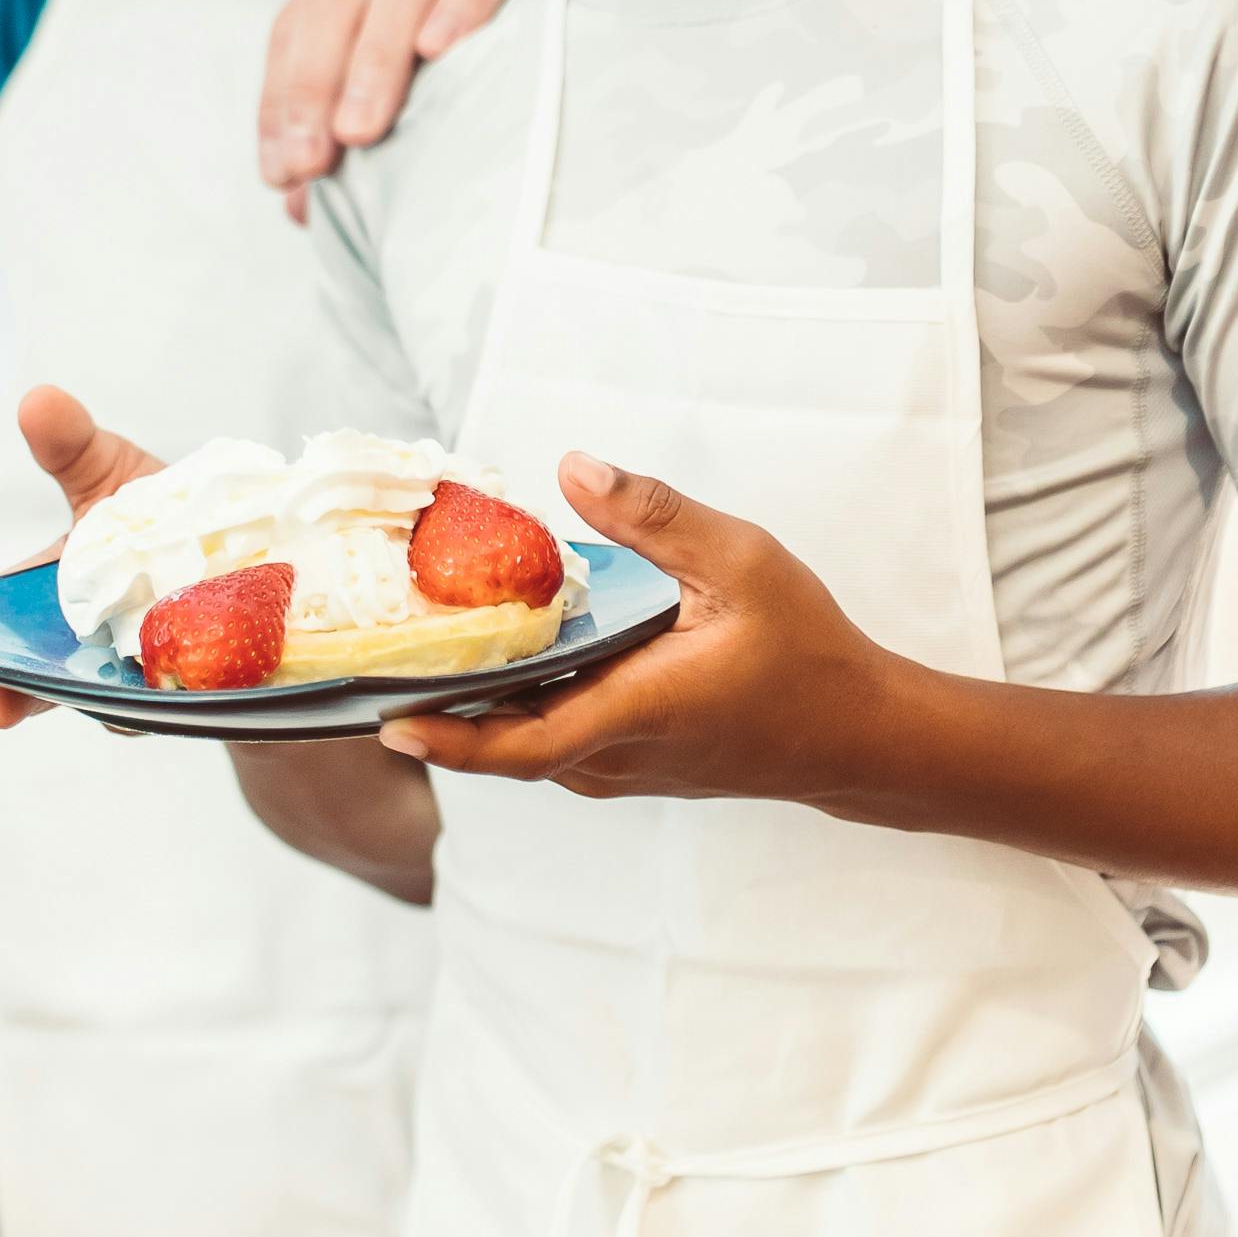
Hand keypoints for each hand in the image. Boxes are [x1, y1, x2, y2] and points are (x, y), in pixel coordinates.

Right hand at [0, 384, 167, 736]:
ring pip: (104, 705)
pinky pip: (181, 702)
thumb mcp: (115, 475)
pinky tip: (192, 677)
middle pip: (22, 683)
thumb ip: (73, 446)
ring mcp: (128, 685)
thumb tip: (35, 399)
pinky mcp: (194, 701)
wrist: (261, 567)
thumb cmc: (165, 520)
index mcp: (38, 601)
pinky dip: (181, 690)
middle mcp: (72, 654)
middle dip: (4, 694)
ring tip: (115, 699)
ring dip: (104, 701)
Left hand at [259, 0, 594, 223]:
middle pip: (338, 1)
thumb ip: (360, 118)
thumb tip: (300, 207)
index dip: (283, 99)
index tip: (283, 173)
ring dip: (376, 57)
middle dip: (315, 85)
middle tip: (313, 162)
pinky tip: (443, 45)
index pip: (299, 24)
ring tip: (361, 128)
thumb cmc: (493, 15)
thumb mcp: (420, 57)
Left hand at [379, 458, 903, 808]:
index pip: (524, 745)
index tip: (387, 717)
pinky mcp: (637, 764)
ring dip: (479, 708)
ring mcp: (627, 769)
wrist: (861, 735)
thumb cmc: (808, 652)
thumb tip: (574, 467)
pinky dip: (522, 707)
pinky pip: (559, 742)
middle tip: (376, 657)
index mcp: (641, 709)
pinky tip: (511, 656)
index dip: (450, 737)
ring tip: (425, 648)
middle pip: (505, 745)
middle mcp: (620, 755)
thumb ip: (655, 516)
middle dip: (438, 707)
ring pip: (531, 745)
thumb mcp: (742, 560)